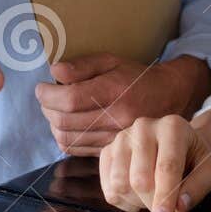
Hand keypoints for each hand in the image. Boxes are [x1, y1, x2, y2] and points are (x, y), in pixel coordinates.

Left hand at [35, 53, 210, 155]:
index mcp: (115, 92)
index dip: (47, 94)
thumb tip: (55, 72)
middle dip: (46, 108)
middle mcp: (115, 118)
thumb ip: (82, 66)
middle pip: (64, 121)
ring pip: (67, 138)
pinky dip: (64, 137)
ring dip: (53, 124)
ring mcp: (114, 138)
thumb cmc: (137, 77)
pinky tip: (67, 124)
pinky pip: (76, 149)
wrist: (169, 98)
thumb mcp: (112, 61)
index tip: (41, 87)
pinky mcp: (112, 150)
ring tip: (55, 110)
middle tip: (46, 97)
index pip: (69, 99)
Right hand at [99, 115, 210, 211]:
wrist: (179, 145)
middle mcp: (143, 127)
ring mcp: (122, 138)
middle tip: (165, 204)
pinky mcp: (107, 151)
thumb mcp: (209, 172)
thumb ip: (198, 188)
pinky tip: (138, 194)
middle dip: (152, 202)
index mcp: (172, 127)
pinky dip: (124, 201)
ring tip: (152, 195)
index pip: (166, 167)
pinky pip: (109, 189)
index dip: (164, 197)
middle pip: (139, 179)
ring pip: (119, 184)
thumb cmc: (195, 160)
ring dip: (137, 202)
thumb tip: (179, 207)